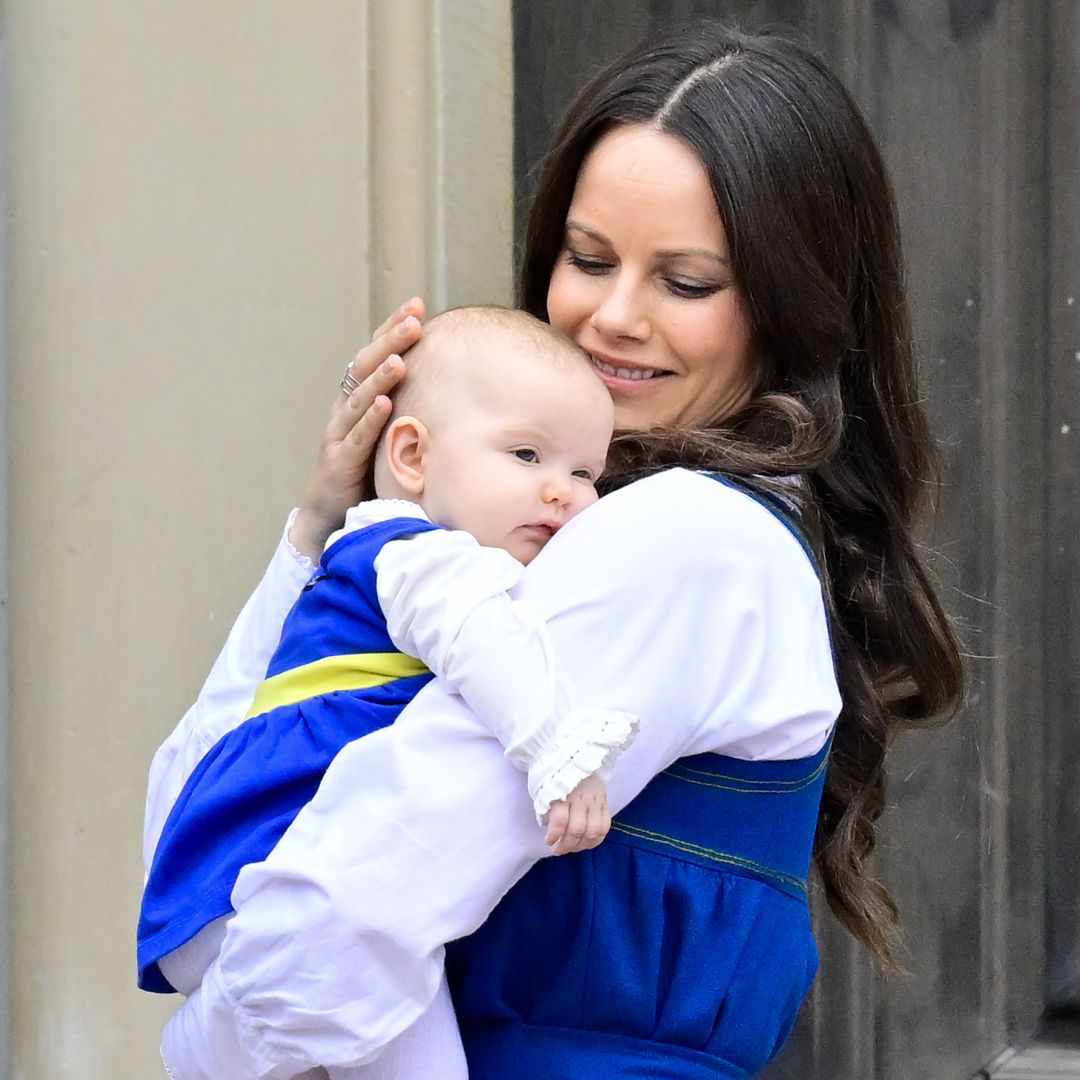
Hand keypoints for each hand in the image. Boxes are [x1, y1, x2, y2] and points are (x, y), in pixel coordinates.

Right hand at [289, 298, 424, 560]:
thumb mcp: (391, 438)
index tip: (417, 305)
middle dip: (389, 341)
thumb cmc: (366, 475)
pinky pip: (357, 437)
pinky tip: (384, 403)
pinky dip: (370, 419)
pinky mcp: (339, 462)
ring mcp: (340, 435)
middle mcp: (346, 411)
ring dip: (380, 376)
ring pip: (359, 397)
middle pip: (365, 366)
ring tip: (399, 357)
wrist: (331, 519)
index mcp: (359, 400)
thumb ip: (411, 413)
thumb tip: (456, 393)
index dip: (392, 329)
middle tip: (413, 319)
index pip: (375, 355)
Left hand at [545, 774, 610, 855]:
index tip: (549, 841)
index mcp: (563, 792)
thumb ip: (546, 806)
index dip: (554, 835)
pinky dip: (596, 839)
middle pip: (577, 829)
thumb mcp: (545, 786)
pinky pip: (605, 826)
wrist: (577, 756)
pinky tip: (586, 842)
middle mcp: (581, 798)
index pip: (560, 820)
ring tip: (572, 847)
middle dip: (567, 845)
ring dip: (582, 845)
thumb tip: (549, 829)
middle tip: (558, 849)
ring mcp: (595, 801)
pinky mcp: (605, 802)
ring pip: (593, 831)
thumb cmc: (556, 774)